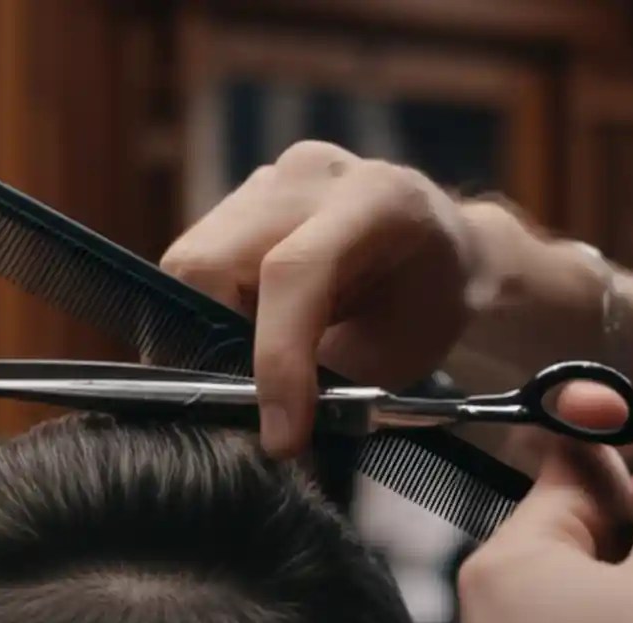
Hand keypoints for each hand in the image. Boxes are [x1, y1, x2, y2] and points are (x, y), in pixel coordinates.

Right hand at [160, 141, 527, 455]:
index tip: (280, 436)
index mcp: (375, 200)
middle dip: (213, 344)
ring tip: (245, 368)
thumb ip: (329, 387)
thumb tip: (264, 431)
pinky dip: (205, 312)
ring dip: (203, 330)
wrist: (444, 253)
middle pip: (211, 260)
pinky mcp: (242, 197)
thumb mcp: (396, 358)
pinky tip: (242, 335)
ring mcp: (270, 179)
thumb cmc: (427, 308)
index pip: (293, 272)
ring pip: (188, 264)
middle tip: (241, 403)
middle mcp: (312, 176)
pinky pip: (195, 261)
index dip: (276, 358)